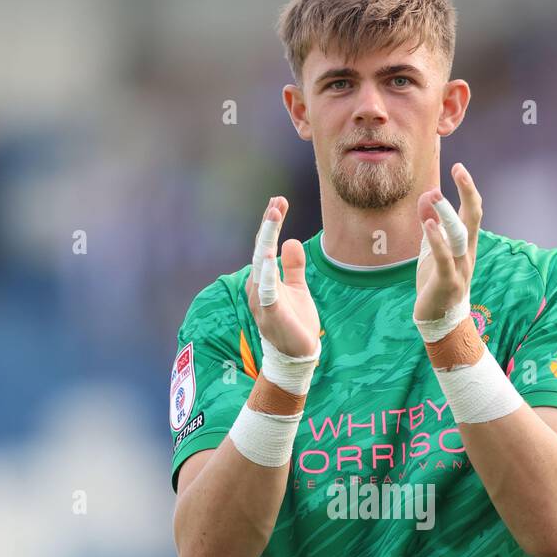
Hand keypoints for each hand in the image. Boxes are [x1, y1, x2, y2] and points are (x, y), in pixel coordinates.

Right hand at [245, 197, 320, 357]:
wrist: (298, 356)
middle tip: (277, 202)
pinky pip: (267, 291)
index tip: (280, 200)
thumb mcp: (298, 288)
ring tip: (274, 217)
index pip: (265, 246)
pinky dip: (267, 273)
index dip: (271, 223)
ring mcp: (262, 301)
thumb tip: (291, 241)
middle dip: (268, 225)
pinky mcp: (271, 315)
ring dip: (267, 240)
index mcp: (264, 279)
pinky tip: (270, 256)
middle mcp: (258, 287)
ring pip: (261, 264)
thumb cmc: (296, 322)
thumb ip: (294, 266)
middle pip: (261, 249)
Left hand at [413, 163, 481, 330]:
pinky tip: (429, 224)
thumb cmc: (436, 282)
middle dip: (467, 192)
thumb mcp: (430, 250)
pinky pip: (444, 258)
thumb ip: (430, 224)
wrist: (439, 320)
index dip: (467, 189)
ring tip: (436, 194)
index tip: (458, 167)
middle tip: (459, 169)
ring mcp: (460, 267)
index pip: (471, 210)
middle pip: (473, 217)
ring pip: (459, 235)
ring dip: (447, 214)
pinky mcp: (448, 282)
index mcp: (465, 243)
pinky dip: (437, 240)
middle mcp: (467, 252)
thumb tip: (426, 197)